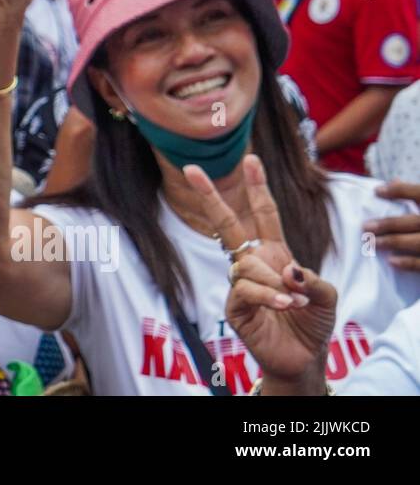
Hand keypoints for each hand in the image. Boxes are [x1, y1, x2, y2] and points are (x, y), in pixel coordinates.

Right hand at [185, 155, 336, 383]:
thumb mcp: (326, 295)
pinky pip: (245, 290)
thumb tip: (286, 270)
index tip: (251, 160)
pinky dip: (268, 296)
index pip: (263, 214)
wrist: (303, 358)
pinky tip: (285, 304)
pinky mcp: (234, 306)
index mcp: (275, 253)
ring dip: (273, 281)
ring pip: (246, 265)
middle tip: (191, 170)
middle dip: (210, 196)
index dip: (258, 187)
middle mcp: (254, 263)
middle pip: (227, 224)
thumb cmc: (312, 322)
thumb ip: (310, 278)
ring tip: (294, 301)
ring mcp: (240, 284)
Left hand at [366, 180, 419, 272]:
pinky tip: (392, 261)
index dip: (399, 190)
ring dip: (394, 242)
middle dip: (389, 224)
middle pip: (415, 222)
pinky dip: (408, 263)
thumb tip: (393, 181)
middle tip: (366, 226)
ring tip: (374, 242)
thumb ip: (419, 195)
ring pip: (418, 242)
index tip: (376, 191)